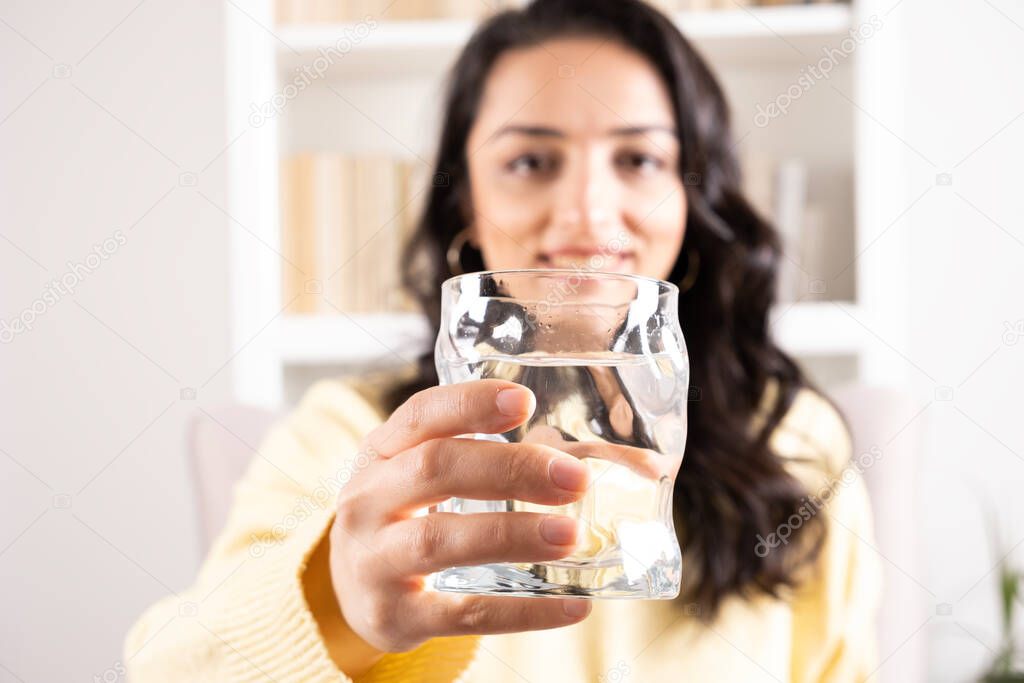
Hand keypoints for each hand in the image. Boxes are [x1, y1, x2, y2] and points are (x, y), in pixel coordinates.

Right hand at [328, 379, 593, 653]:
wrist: (349, 595)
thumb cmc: (403, 516)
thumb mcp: (420, 475)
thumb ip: (484, 455)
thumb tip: (590, 460)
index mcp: (381, 453)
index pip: (421, 415)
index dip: (470, 404)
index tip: (524, 401)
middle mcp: (366, 501)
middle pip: (435, 469)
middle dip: (510, 469)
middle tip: (574, 478)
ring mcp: (373, 561)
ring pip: (439, 540)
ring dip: (511, 534)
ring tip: (570, 535)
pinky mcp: (394, 617)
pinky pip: (464, 613)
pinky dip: (522, 612)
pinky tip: (572, 605)